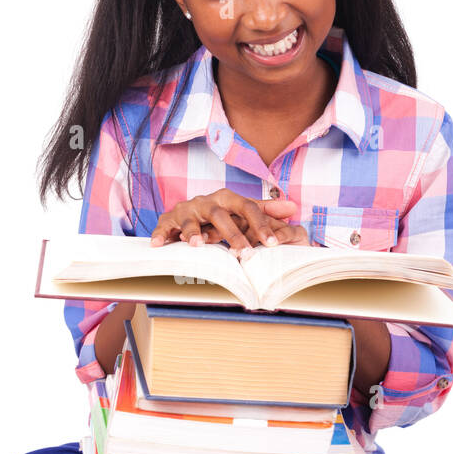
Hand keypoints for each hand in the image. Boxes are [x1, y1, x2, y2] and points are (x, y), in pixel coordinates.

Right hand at [150, 188, 302, 255]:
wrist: (185, 213)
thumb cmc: (218, 215)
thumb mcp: (241, 211)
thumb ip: (265, 210)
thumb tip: (293, 207)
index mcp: (226, 198)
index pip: (247, 207)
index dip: (260, 224)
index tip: (273, 243)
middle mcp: (206, 201)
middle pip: (220, 214)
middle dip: (232, 234)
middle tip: (245, 255)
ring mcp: (186, 209)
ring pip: (191, 219)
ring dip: (193, 231)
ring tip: (198, 244)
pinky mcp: (168, 219)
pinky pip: (163, 226)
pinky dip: (161, 235)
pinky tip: (159, 245)